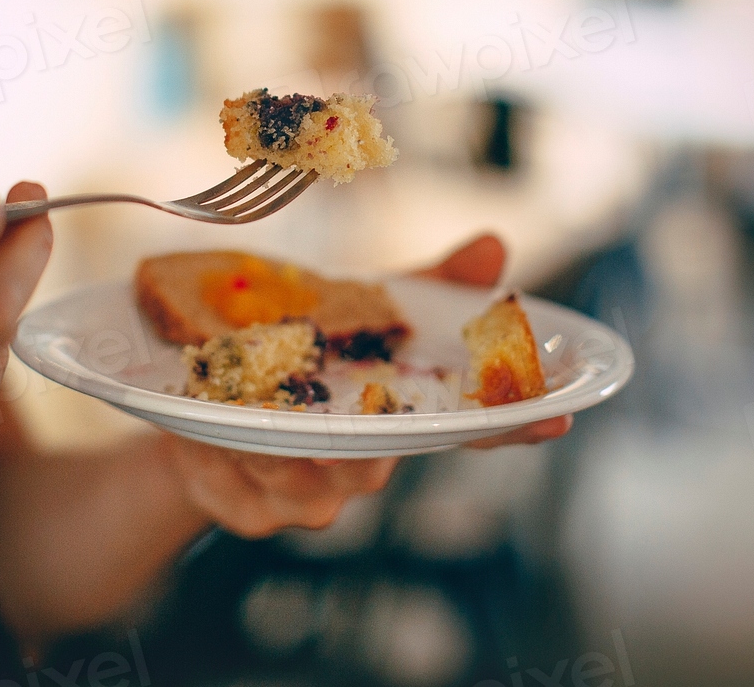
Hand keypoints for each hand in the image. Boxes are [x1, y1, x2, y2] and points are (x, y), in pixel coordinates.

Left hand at [161, 235, 568, 538]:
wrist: (192, 417)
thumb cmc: (292, 361)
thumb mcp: (350, 311)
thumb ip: (419, 285)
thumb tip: (496, 241)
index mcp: (396, 421)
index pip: (472, 430)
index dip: (517, 425)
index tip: (562, 413)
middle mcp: (364, 468)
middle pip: (372, 456)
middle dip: (340, 423)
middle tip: (302, 387)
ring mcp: (308, 499)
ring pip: (295, 468)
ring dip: (258, 425)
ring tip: (224, 389)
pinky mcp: (249, 512)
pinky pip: (234, 481)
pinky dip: (212, 445)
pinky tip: (195, 425)